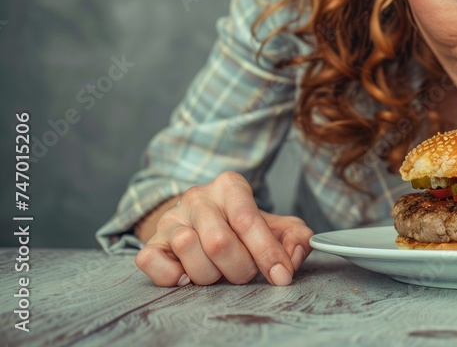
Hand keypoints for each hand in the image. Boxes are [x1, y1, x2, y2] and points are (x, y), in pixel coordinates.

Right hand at [135, 171, 313, 286]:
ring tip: (219, 269)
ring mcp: (171, 219)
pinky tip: (189, 275)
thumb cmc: (242, 228)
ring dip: (211, 275)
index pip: (248, 221)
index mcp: (230, 187)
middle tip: (245, 271)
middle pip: (219, 242)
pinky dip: (173, 277)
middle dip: (240, 268)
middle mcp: (198, 198)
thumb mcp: (276, 226)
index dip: (267, 253)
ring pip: (188, 252)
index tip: (281, 275)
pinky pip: (152, 263)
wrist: (202, 224)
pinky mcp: (151, 242)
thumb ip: (296, 237)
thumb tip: (295, 255)